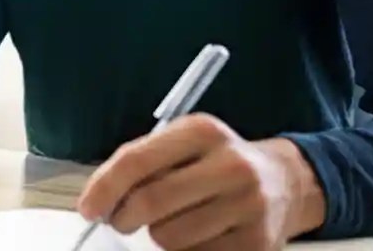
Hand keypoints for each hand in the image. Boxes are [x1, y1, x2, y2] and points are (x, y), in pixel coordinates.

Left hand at [76, 114, 326, 250]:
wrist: (285, 182)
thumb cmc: (214, 163)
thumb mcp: (182, 144)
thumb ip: (141, 164)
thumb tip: (98, 202)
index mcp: (201, 131)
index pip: (136, 161)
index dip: (104, 189)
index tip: (87, 209)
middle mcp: (230, 164)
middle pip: (151, 203)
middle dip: (123, 218)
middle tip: (120, 221)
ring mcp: (248, 205)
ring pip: (170, 238)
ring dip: (157, 237)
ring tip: (172, 222)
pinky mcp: (257, 243)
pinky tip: (198, 235)